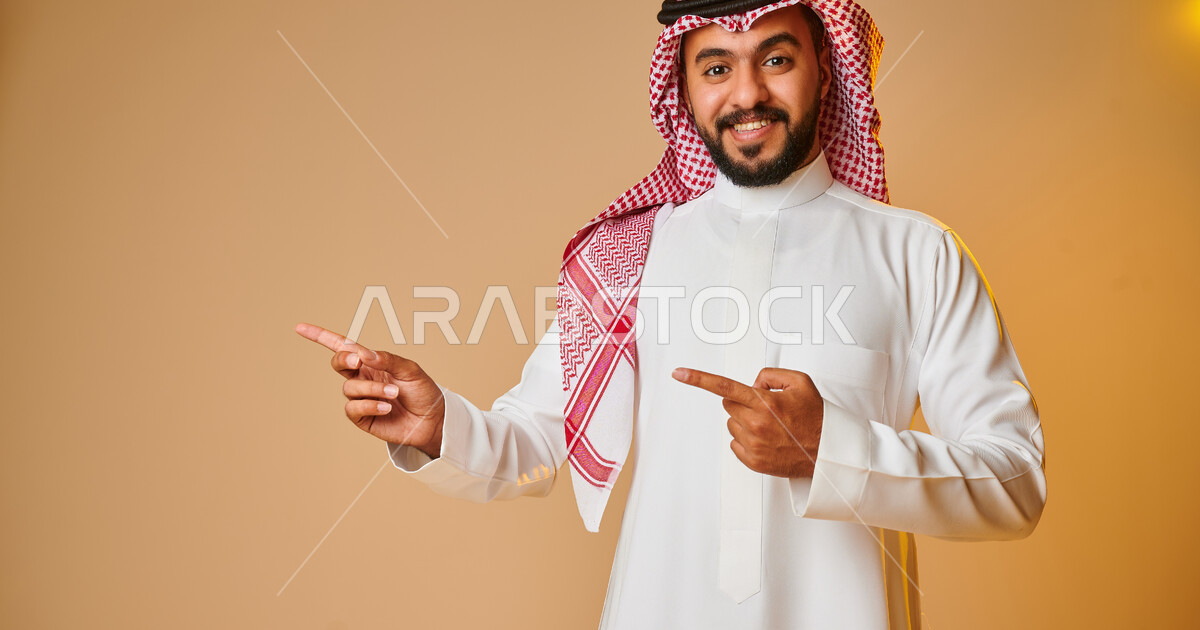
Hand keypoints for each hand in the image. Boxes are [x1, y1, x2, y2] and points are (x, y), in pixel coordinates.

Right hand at [295, 323, 444, 458]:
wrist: (432, 420)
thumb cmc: (422, 391)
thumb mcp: (410, 369)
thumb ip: (387, 359)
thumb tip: (362, 353)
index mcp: (371, 362)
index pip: (342, 347)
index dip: (320, 336)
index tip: (299, 327)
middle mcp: (363, 378)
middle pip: (338, 363)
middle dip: (343, 359)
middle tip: (358, 360)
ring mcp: (361, 398)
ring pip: (349, 388)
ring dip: (372, 389)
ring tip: (394, 395)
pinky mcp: (362, 417)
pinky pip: (353, 408)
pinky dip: (370, 405)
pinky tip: (387, 407)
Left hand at [672, 367, 823, 477]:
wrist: (827, 451)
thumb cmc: (815, 417)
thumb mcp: (800, 382)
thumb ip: (771, 375)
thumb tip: (753, 383)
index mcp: (764, 403)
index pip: (723, 386)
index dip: (697, 378)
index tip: (678, 373)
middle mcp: (755, 424)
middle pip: (728, 405)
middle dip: (743, 403)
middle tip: (766, 409)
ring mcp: (753, 444)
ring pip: (732, 425)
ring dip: (746, 422)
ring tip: (771, 426)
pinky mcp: (753, 461)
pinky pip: (736, 444)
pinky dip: (747, 440)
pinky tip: (767, 440)